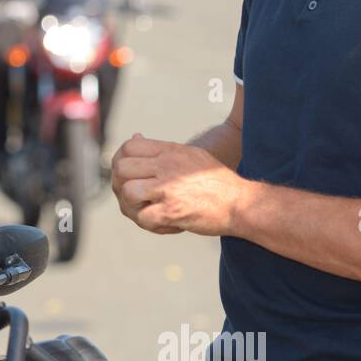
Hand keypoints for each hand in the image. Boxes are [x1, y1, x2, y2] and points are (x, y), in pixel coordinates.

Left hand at [111, 133, 251, 236]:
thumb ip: (161, 148)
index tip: (127, 175)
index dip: (121, 161)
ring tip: (145, 211)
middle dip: (120, 185)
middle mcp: (167, 166)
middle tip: (132, 197)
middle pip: (121, 169)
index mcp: (170, 151)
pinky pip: (143, 218)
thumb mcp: (190, 155)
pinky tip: (161, 223)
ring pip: (128, 193)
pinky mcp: (172, 212)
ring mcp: (169, 189)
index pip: (129, 147)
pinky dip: (148, 224)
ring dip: (131, 206)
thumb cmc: (215, 181)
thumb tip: (135, 136)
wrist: (240, 203)